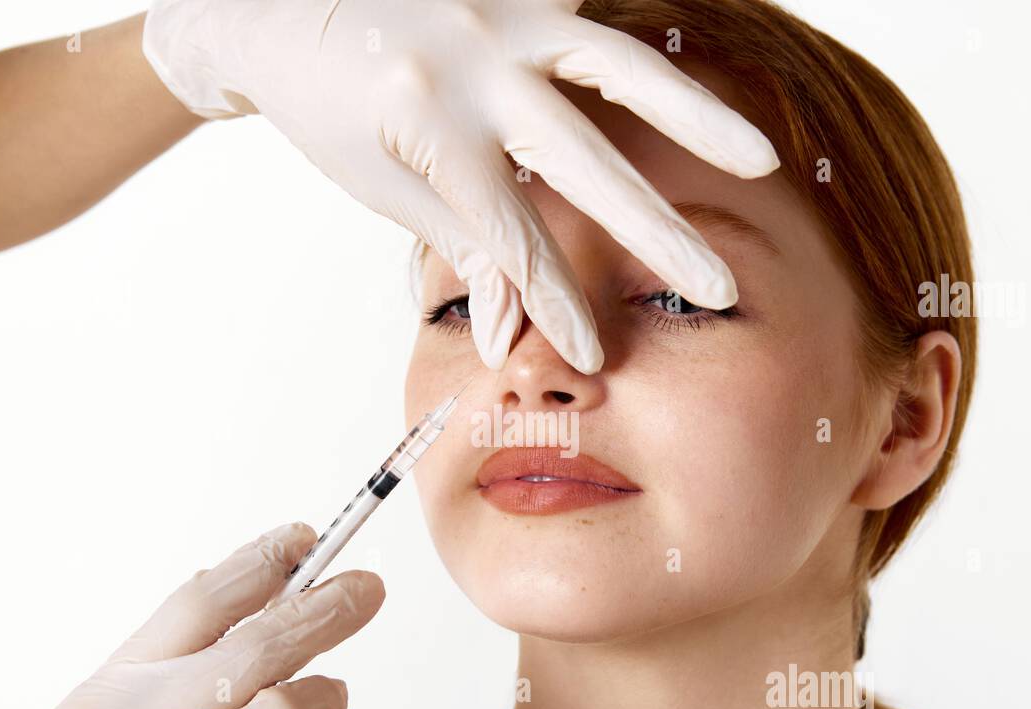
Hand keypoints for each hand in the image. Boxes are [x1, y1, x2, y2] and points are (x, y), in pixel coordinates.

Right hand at [0, 523, 383, 708]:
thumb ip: (155, 678)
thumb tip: (244, 605)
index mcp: (106, 696)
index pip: (199, 605)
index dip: (259, 564)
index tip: (301, 540)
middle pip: (257, 642)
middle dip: (323, 607)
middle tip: (366, 589)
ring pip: (290, 706)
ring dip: (327, 694)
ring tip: (332, 699)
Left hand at [142, 0, 779, 373]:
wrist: (272, 0)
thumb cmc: (324, 103)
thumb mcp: (381, 183)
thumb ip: (460, 242)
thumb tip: (514, 331)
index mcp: (431, 127)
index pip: (514, 236)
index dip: (555, 302)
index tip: (597, 353)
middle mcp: (475, 63)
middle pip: (585, 162)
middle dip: (656, 233)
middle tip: (718, 287)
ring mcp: (502, 10)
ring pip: (619, 67)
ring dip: (696, 117)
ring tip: (758, 161)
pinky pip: (594, 8)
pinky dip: (643, 54)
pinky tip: (705, 77)